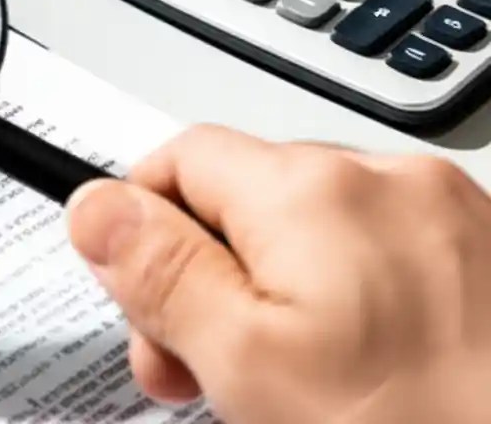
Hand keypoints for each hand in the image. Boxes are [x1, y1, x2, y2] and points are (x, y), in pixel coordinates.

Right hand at [66, 124, 490, 423]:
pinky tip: (356, 376)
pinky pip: (376, 255)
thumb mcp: (248, 367)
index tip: (147, 306)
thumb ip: (158, 274)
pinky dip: (343, 302)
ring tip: (289, 385)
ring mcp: (445, 215)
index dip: (141, 234)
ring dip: (274, 295)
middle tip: (206, 371)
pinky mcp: (482, 254)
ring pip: (308, 232)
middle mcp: (383, 179)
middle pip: (242, 196)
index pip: (176, 159)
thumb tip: (93, 208)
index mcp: (311, 191)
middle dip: (207, 276)